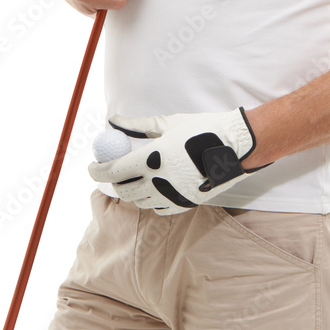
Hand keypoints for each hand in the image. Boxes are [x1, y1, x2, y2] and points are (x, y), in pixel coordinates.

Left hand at [88, 108, 269, 214]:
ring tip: (135, 175)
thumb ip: (138, 124)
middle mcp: (161, 181)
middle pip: (123, 189)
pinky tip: (154, 186)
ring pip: (139, 201)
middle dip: (113, 180)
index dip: (98, 170)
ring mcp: (174, 196)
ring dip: (131, 190)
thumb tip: (114, 121)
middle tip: (113, 169)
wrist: (237, 146)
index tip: (92, 165)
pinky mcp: (186, 204)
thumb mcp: (169, 123)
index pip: (114, 170)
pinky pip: (158, 208)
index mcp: (154, 158)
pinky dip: (150, 199)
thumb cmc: (203, 128)